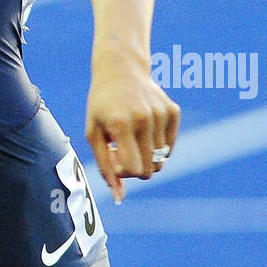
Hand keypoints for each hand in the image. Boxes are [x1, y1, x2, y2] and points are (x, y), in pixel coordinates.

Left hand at [85, 53, 179, 202]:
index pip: (133, 170)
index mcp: (122, 124)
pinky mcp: (173, 111)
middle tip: (121, 149)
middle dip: (134, 168)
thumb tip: (119, 198)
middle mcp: (145, 119)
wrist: (120, 68)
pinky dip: (157, 146)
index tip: (114, 157)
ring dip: (145, 156)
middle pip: (149, 170)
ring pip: (161, 160)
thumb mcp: (94, 133)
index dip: (123, 172)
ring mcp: (161, 114)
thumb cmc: (102, 104)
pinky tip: (143, 128)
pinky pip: (169, 147)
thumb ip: (106, 167)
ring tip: (131, 137)